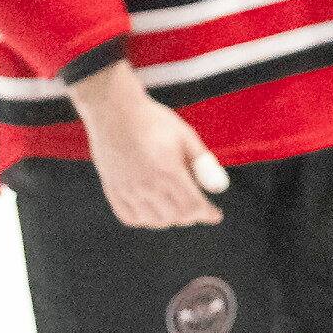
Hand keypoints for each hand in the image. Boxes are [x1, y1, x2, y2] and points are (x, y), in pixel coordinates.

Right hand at [71, 60, 228, 227]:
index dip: (207, 213)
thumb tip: (220, 187)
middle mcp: (146, 185)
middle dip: (191, 215)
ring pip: (153, 221)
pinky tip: (153, 209)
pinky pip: (130, 217)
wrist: (115, 111)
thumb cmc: (153, 121)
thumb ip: (204, 163)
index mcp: (168, 170)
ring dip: (170, 219)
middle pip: (175, 217)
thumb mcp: (185, 136)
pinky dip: (145, 219)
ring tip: (177, 207)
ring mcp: (127, 190)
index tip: (215, 215)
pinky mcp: (112, 190)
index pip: (193, 206)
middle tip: (197, 207)